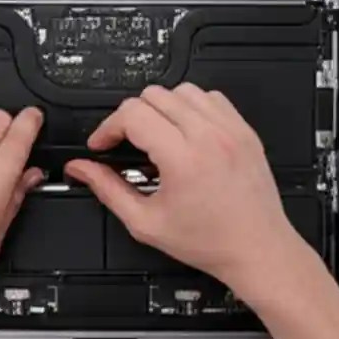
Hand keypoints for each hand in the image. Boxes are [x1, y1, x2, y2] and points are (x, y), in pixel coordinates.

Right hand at [65, 84, 322, 306]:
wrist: (257, 249)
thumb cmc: (209, 242)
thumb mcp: (146, 223)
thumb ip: (108, 190)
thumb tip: (81, 169)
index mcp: (183, 158)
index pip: (132, 114)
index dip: (108, 127)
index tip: (103, 145)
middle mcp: (209, 136)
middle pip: (153, 95)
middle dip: (131, 117)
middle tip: (126, 143)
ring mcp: (231, 129)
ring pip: (182, 89)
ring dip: (161, 107)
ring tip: (157, 136)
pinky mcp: (244, 130)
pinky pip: (212, 97)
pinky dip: (192, 107)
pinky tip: (186, 132)